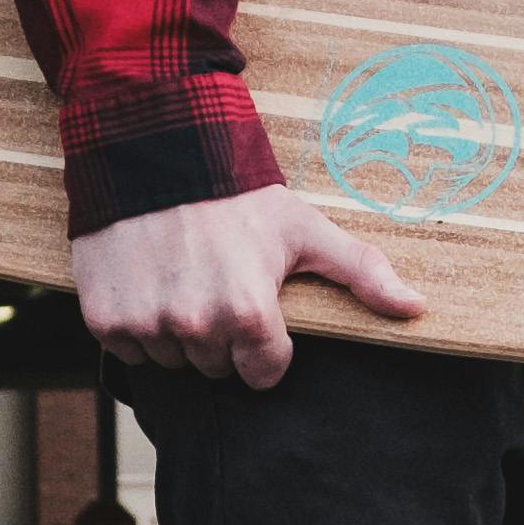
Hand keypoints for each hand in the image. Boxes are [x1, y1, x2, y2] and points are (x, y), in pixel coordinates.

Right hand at [71, 183, 421, 390]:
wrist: (152, 150)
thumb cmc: (235, 193)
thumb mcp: (305, 229)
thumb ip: (363, 273)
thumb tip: (418, 308)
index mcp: (250, 315)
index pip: (263, 374)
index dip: (264, 345)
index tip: (256, 307)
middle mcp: (197, 328)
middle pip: (216, 369)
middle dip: (220, 335)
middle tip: (216, 280)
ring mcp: (148, 325)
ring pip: (172, 361)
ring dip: (177, 330)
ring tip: (181, 275)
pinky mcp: (105, 320)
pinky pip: (130, 349)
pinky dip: (136, 323)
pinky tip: (148, 279)